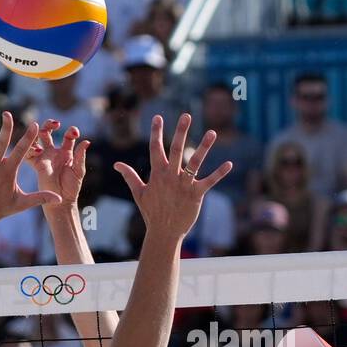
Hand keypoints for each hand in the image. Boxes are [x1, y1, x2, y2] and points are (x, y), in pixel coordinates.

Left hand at [0, 110, 60, 227]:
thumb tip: (59, 199)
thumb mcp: (22, 204)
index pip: (21, 151)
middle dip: (5, 128)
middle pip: (1, 143)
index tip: (35, 125)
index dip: (29, 138)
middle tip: (7, 114)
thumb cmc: (1, 209)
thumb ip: (40, 198)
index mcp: (8, 172)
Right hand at [26, 119, 89, 206]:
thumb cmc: (72, 187)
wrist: (62, 201)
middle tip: (56, 124)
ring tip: (43, 131)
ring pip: (37, 139)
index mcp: (66, 152)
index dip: (71, 131)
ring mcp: (44, 157)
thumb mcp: (78, 170)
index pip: (67, 136)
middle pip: (48, 132)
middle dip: (50, 124)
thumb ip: (80, 156)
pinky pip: (29, 154)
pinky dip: (30, 149)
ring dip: (38, 132)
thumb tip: (87, 141)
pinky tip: (37, 149)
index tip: (74, 132)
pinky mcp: (37, 164)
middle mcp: (54, 152)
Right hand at [114, 114, 231, 239]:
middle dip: (181, 131)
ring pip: (195, 162)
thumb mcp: (138, 192)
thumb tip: (116, 164)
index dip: (156, 132)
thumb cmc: (151, 212)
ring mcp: (184, 184)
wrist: (164, 232)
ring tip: (212, 132)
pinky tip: (229, 164)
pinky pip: (209, 181)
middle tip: (186, 115)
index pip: (155, 148)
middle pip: (176, 149)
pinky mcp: (196, 194)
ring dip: (204, 147)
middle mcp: (171, 176)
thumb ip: (129, 176)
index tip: (158, 117)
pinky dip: (219, 173)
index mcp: (157, 174)